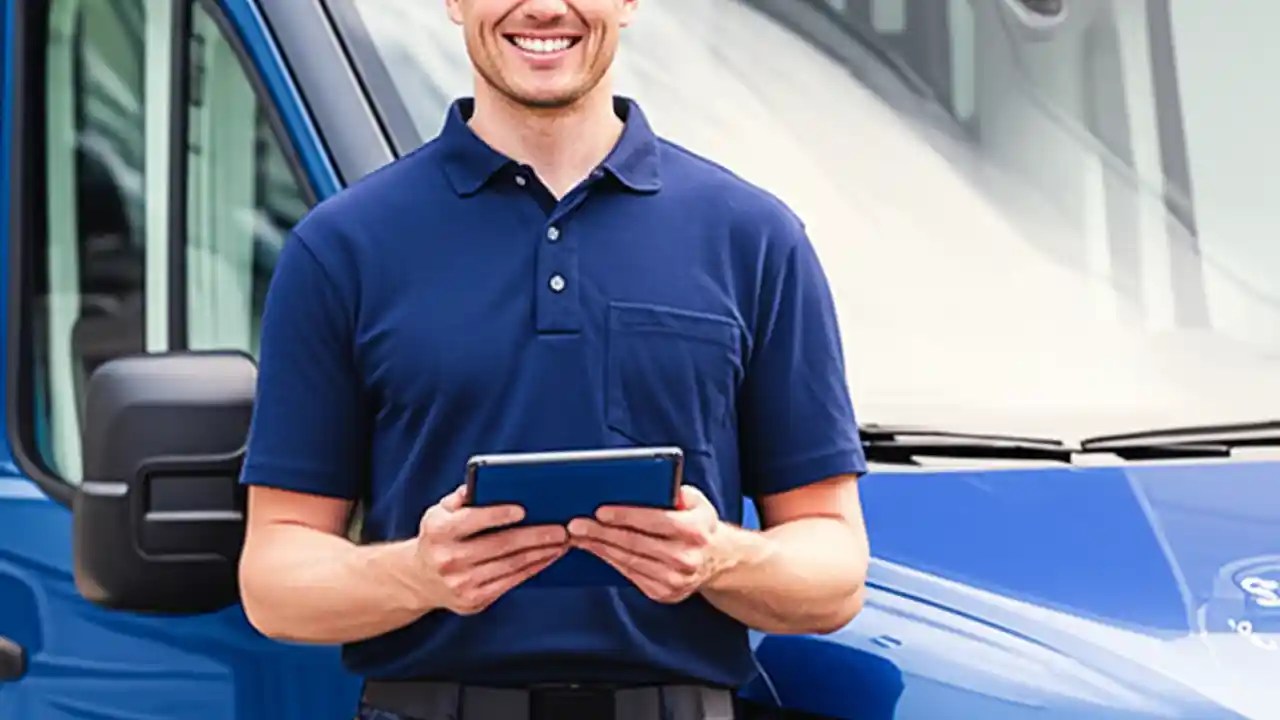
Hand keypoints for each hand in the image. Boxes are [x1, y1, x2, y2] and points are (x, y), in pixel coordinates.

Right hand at [413, 485, 568, 614]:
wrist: (420, 579)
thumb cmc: (439, 537)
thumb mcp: (439, 512)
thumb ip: (461, 497)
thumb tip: (483, 480)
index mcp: (439, 531)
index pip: (471, 520)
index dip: (497, 515)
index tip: (523, 509)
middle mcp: (448, 558)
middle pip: (499, 545)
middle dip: (534, 536)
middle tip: (560, 528)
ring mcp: (461, 582)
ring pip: (510, 565)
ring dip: (541, 553)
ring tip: (562, 541)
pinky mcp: (474, 599)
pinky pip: (511, 582)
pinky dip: (533, 568)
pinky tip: (548, 557)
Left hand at [567, 485, 728, 603]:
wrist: (718, 561)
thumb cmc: (699, 524)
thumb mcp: (696, 502)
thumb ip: (676, 492)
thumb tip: (647, 485)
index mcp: (694, 531)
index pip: (654, 521)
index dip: (625, 516)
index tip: (600, 510)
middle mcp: (686, 558)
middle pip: (635, 543)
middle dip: (601, 533)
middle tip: (576, 524)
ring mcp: (674, 580)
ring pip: (628, 561)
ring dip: (599, 548)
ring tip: (578, 535)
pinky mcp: (663, 593)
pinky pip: (630, 574)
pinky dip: (610, 560)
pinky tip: (595, 549)